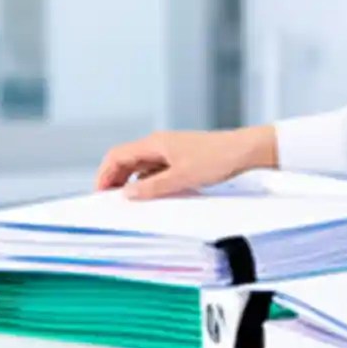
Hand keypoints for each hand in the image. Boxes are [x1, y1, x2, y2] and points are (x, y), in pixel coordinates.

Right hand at [95, 126, 278, 199]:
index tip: (101, 195)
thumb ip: (152, 187)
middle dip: (117, 181)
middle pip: (127, 162)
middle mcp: (160, 145)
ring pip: (143, 167)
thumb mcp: (181, 178)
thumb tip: (127, 194)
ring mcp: (171, 151)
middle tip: (114, 203)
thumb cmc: (217, 158)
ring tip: (133, 203)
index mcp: (155, 144)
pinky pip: (158, 171)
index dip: (104, 175)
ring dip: (135, 184)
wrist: (246, 150)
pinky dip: (152, 183)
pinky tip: (156, 197)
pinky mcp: (182, 159)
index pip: (117, 156)